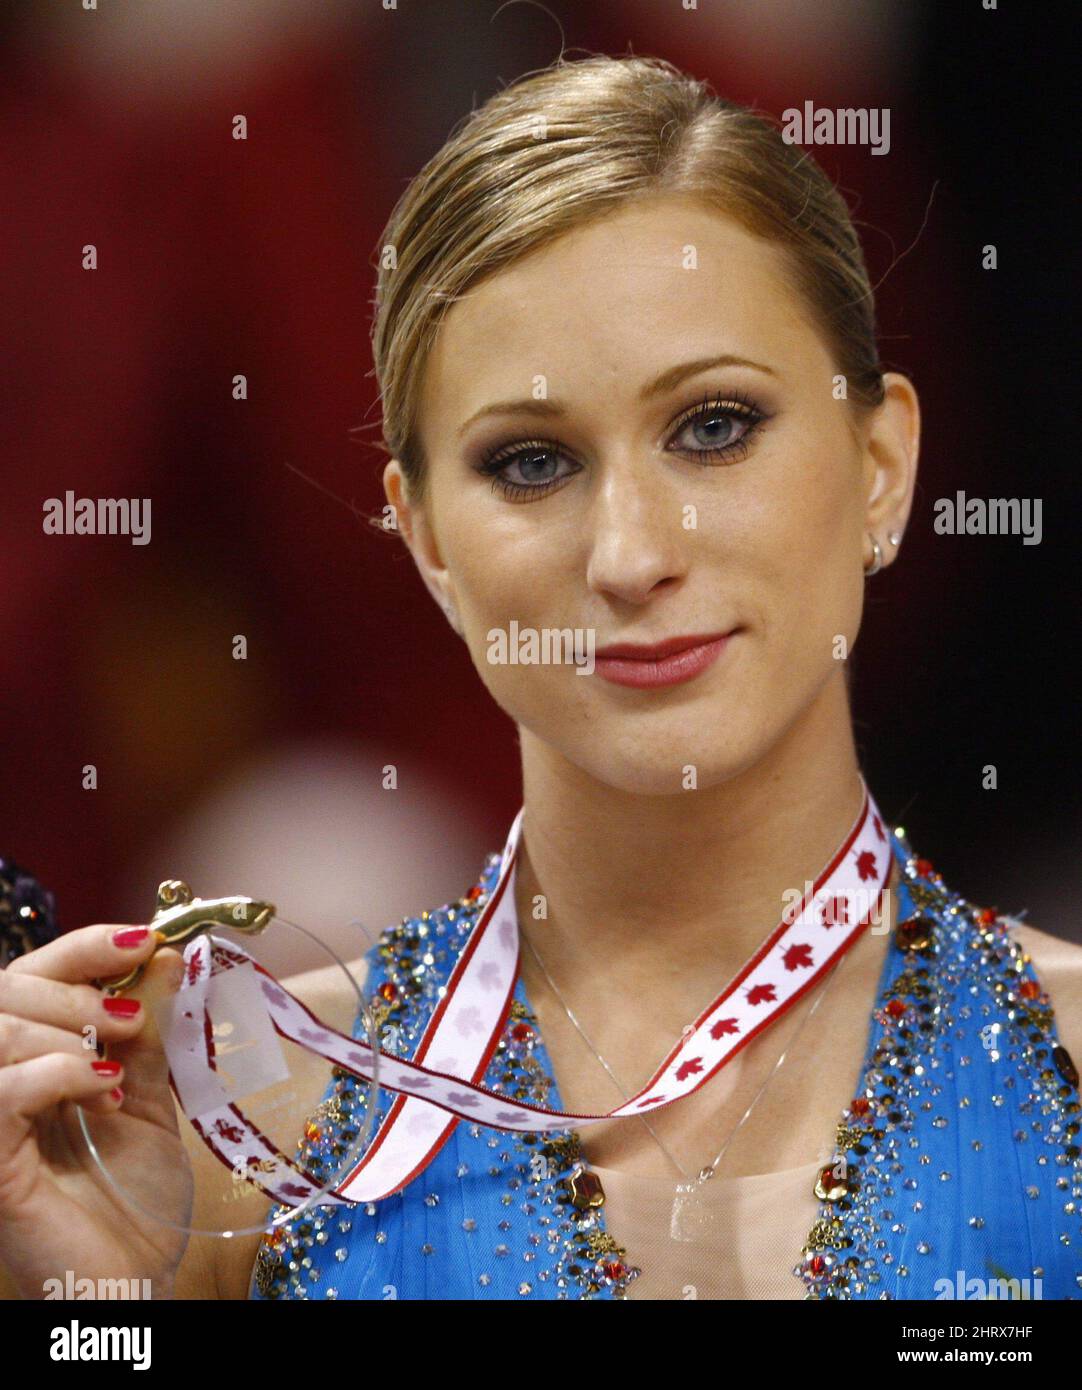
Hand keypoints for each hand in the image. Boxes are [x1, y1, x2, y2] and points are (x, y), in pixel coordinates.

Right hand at [0, 923, 192, 1298]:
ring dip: (67, 1031)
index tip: (146, 937)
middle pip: (6, 988)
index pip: (33, 974)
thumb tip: (164, 954)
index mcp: (36, 1055)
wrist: (138, 1276)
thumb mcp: (153, 1094)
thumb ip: (151, 1028)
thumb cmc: (136, 1193)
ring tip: (119, 1065)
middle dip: (78, 987)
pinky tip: (104, 1090)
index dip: (83, 946)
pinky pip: (0, 1091)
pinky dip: (58, 1072)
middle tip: (133, 1017)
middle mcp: (2, 1079)